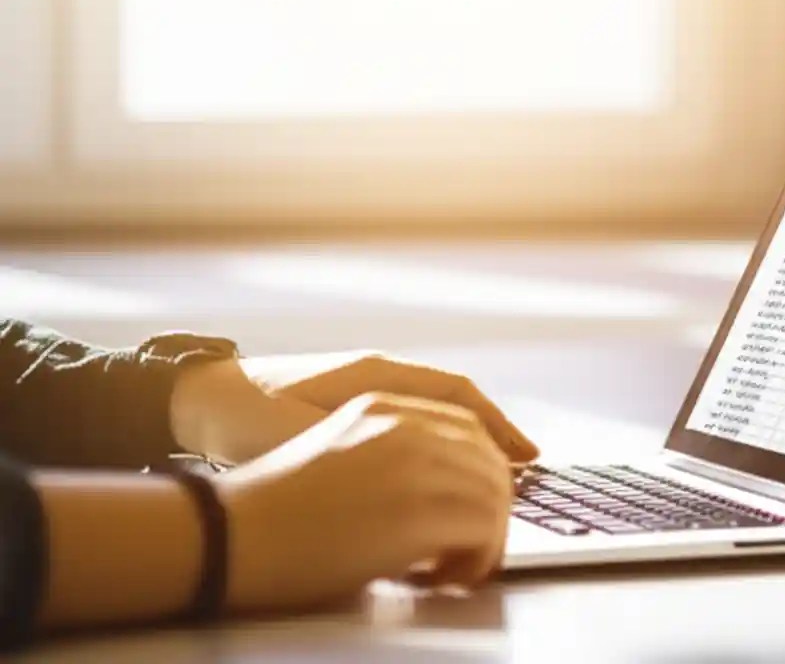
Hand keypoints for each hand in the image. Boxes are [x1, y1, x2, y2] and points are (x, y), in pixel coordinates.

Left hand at [170, 351, 538, 464]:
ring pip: (437, 406)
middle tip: (525, 468)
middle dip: (493, 432)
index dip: (495, 424)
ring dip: (470, 434)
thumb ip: (357, 444)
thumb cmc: (247, 418)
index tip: (524, 456)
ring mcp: (369, 384)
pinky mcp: (356, 401)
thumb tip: (415, 464)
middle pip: (455, 397)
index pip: (455, 391)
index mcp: (375, 372)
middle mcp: (380, 372)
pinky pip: (415, 414)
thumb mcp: (303, 434)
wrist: (203, 400)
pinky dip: (440, 436)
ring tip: (498, 468)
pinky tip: (446, 464)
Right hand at [216, 392, 512, 611]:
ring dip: (485, 538)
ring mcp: (414, 465)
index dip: (485, 472)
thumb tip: (443, 496)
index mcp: (384, 406)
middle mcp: (406, 426)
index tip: (482, 506)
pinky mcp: (416, 511)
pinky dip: (477, 559)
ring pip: (495, 496)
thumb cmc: (272, 513)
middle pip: (492, 462)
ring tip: (451, 569)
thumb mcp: (341, 455)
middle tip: (468, 549)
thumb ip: (393, 459)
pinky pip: (484, 529)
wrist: (228, 534)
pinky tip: (441, 577)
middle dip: (491, 510)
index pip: (471, 427)